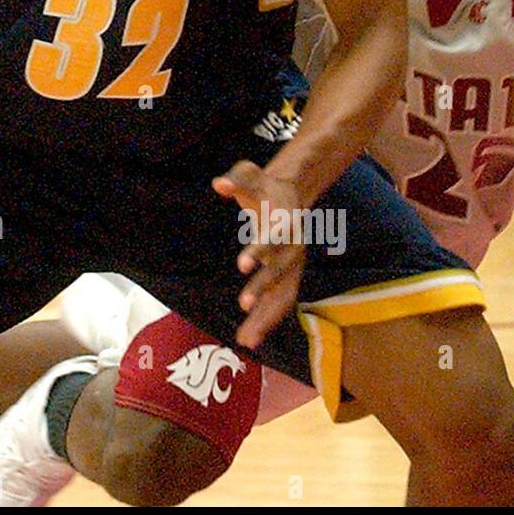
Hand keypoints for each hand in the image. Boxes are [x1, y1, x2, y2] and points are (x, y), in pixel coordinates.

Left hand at [212, 161, 306, 348]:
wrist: (291, 195)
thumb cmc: (266, 186)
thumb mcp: (251, 174)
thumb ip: (237, 179)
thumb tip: (220, 184)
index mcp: (285, 224)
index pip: (272, 239)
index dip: (259, 251)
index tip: (242, 264)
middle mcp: (293, 249)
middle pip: (280, 272)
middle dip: (263, 288)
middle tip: (244, 305)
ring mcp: (293, 267)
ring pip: (282, 297)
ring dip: (266, 318)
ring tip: (245, 340)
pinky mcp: (289, 278)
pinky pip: (280, 304)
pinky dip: (267, 321)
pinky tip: (249, 339)